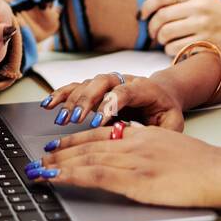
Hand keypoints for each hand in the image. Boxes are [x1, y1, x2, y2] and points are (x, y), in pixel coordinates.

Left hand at [27, 123, 220, 209]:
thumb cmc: (205, 166)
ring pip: (86, 157)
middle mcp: (134, 142)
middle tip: (39, 157)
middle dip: (60, 151)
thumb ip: (151, 151)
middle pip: (88, 144)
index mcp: (143, 135)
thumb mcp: (173, 150)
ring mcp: (133, 159)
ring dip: (57, 163)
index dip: (77, 139)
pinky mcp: (135, 178)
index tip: (58, 145)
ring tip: (38, 169)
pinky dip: (70, 175)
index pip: (102, 134)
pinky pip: (94, 174)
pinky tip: (55, 177)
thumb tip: (138, 162)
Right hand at [38, 72, 184, 130]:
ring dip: (72, 101)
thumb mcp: (172, 123)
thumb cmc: (166, 112)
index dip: (110, 104)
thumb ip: (161, 132)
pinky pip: (76, 88)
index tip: (97, 122)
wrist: (164, 94)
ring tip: (60, 119)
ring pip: (86, 84)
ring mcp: (108, 83)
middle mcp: (123, 80)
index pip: (125, 91)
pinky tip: (48, 104)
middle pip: (101, 83)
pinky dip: (61, 95)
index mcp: (144, 88)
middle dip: (86, 101)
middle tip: (75, 119)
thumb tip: (143, 140)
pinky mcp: (96, 89)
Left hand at [140, 0, 220, 56]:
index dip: (147, 6)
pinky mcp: (205, 44)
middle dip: (152, 28)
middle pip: (161, 17)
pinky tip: (175, 48)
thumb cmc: (214, 13)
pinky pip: (175, 49)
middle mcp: (199, 8)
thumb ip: (177, 0)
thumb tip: (146, 10)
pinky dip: (169, 50)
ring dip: (161, 40)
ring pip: (166, 35)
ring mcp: (203, 27)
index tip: (142, 15)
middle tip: (153, 33)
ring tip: (165, 40)